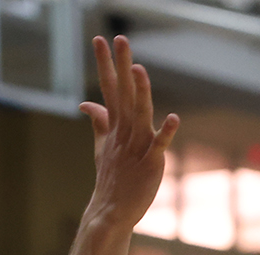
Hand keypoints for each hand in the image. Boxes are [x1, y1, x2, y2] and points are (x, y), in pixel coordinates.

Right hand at [79, 36, 179, 229]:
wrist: (112, 211)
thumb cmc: (112, 177)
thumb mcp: (103, 146)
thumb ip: (98, 122)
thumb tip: (86, 104)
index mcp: (115, 126)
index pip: (108, 88)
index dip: (105, 64)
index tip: (99, 39)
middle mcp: (124, 132)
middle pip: (122, 93)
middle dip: (120, 66)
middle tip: (119, 39)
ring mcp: (137, 146)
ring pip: (139, 114)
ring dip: (139, 92)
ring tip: (138, 69)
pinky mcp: (152, 163)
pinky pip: (159, 145)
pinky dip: (166, 132)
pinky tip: (174, 117)